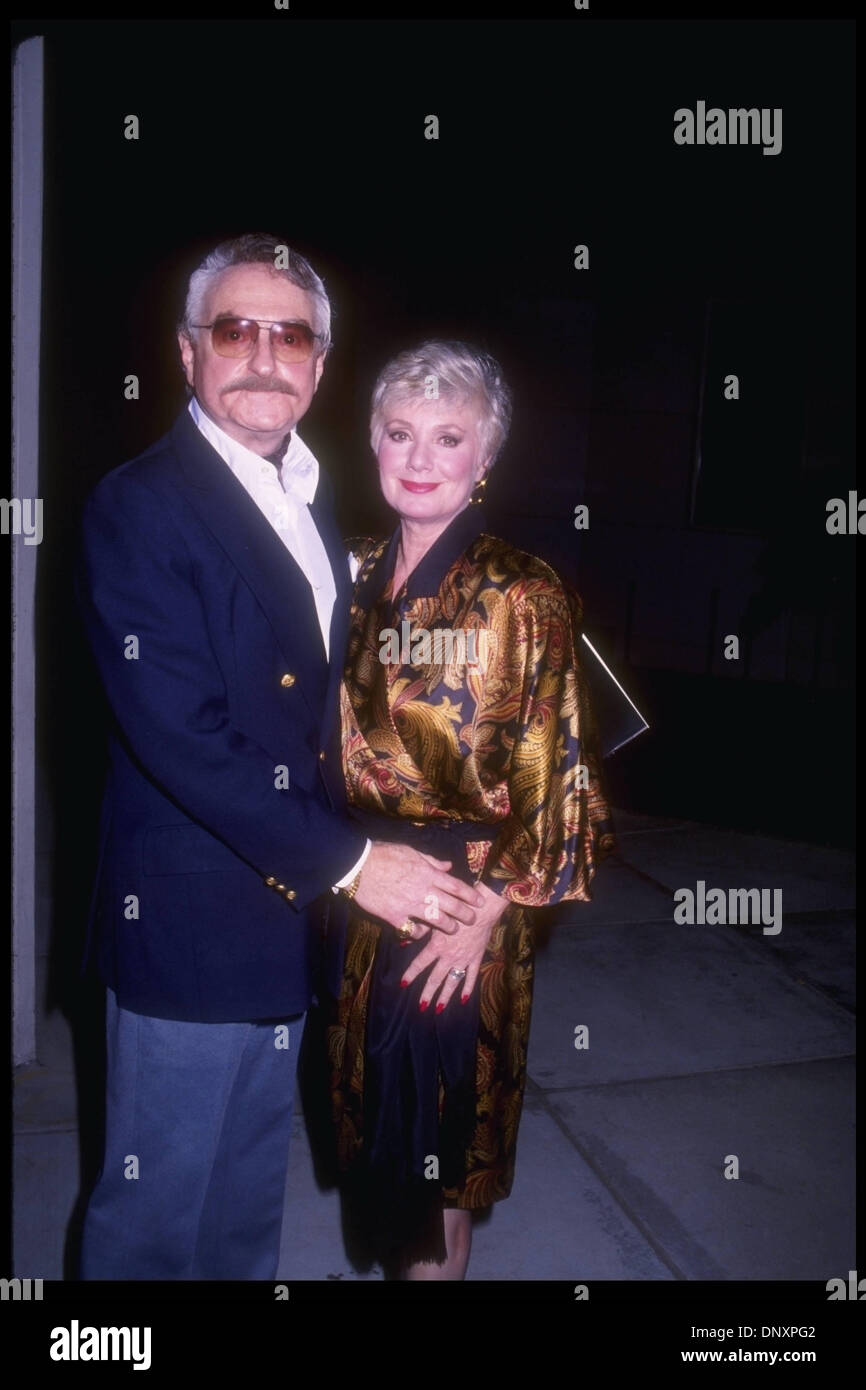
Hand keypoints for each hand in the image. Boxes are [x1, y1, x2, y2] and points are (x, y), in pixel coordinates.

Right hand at [354, 841, 483, 934]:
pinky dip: (418, 933)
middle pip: (452, 906)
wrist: (358, 865)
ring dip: (448, 926)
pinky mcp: (394, 916)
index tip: (480, 902)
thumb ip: (432, 861)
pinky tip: (421, 934)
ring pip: (437, 920)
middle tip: (473, 920)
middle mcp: (423, 890)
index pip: (456, 886)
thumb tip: (448, 865)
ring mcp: (409, 905)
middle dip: (465, 914)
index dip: (471, 895)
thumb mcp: (411, 851)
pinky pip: (412, 930)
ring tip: (454, 930)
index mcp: (428, 873)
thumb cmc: (384, 854)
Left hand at [398, 881, 507, 1013]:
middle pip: (435, 978)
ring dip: (445, 996)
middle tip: (421, 1006)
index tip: (403, 984)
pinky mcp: (476, 958)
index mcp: (437, 946)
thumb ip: (420, 931)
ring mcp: (463, 959)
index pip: (420, 963)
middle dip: (427, 993)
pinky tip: (464, 999)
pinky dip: (468, 988)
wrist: (481, 909)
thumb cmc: (456, 909)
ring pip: (452, 981)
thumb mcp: (436, 918)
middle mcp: (449, 956)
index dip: (411, 974)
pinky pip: (472, 976)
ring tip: (438, 1008)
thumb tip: (403, 940)